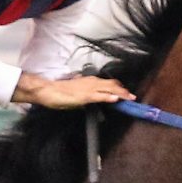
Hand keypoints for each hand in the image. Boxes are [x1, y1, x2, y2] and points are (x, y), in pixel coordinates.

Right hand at [14, 72, 134, 108]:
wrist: (48, 91)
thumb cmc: (59, 93)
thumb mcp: (76, 94)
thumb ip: (85, 96)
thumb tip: (90, 101)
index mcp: (89, 81)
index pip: (108, 83)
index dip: (118, 87)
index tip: (126, 93)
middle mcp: (91, 82)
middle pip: (112, 84)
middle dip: (124, 91)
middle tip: (133, 97)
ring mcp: (89, 88)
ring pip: (109, 88)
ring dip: (121, 93)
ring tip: (130, 98)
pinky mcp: (84, 96)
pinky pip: (99, 96)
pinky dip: (109, 97)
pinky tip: (116, 99)